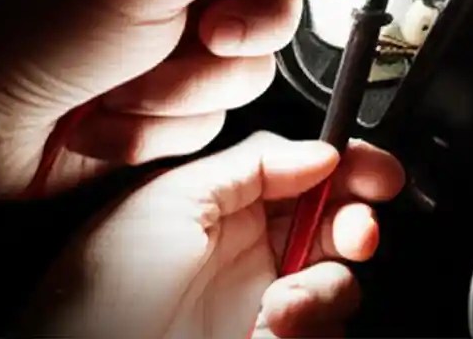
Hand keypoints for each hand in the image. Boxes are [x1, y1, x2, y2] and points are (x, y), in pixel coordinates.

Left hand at [0, 0, 368, 203]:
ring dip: (180, 91)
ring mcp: (170, 60)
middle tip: (206, 35)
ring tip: (119, 89)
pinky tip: (104, 123)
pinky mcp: (160, 118)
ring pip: (243, 79)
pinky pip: (206, 126)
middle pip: (273, 14)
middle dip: (240, 34)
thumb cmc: (36, 29)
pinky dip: (156, 131)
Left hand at [28, 132, 404, 338]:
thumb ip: (251, 165)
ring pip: (338, 285)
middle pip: (335, 227)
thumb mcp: (167, 199)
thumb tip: (320, 151)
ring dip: (326, 290)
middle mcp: (248, 255)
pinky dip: (312, 329)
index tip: (376, 174)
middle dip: (356, 224)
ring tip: (284, 304)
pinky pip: (324, 333)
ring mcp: (262, 307)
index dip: (349, 170)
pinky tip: (272, 329)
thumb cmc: (95, 295)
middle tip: (355, 232)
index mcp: (224, 207)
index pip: (307, 175)